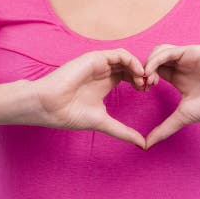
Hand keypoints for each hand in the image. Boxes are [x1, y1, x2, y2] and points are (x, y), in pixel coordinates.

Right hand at [31, 48, 148, 148]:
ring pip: (126, 58)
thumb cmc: (70, 114)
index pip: (129, 76)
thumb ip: (123, 131)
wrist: (49, 106)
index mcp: (105, 82)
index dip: (141, 82)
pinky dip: (131, 61)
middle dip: (143, 74)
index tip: (147, 93)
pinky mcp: (95, 58)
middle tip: (149, 86)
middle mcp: (103, 71)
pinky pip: (118, 54)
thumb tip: (142, 144)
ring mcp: (99, 63)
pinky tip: (137, 74)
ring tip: (144, 81)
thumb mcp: (103, 122)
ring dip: (138, 67)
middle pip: (130, 65)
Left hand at [142, 43, 199, 148]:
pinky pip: (169, 51)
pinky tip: (153, 72)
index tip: (143, 90)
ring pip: (159, 50)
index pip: (154, 70)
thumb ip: (164, 128)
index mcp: (177, 77)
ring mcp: (187, 57)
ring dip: (149, 62)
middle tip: (143, 85)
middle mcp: (181, 65)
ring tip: (148, 79)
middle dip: (144, 68)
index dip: (145, 77)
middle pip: (154, 58)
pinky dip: (157, 59)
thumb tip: (146, 145)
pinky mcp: (193, 51)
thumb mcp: (182, 117)